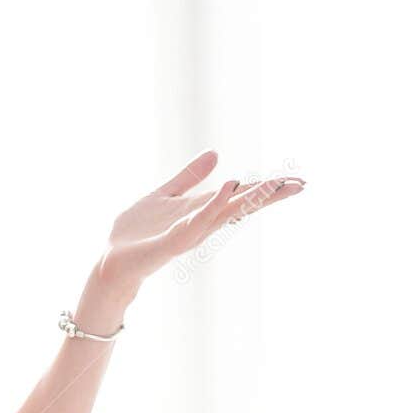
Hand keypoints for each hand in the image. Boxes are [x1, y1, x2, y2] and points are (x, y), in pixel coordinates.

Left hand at [99, 151, 304, 290]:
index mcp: (202, 209)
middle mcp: (202, 222)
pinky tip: (229, 188)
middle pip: (242, 204)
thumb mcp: (164, 195)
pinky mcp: (173, 241)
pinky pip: (198, 221)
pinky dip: (214, 205)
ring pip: (227, 212)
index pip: (240, 195)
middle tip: (301, 184)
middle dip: (270, 194)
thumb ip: (189, 176)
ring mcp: (190, 232)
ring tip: (277, 181)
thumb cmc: (135, 232)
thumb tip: (215, 153)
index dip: (266, 187)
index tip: (296, 179)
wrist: (111, 259)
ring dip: (252, 196)